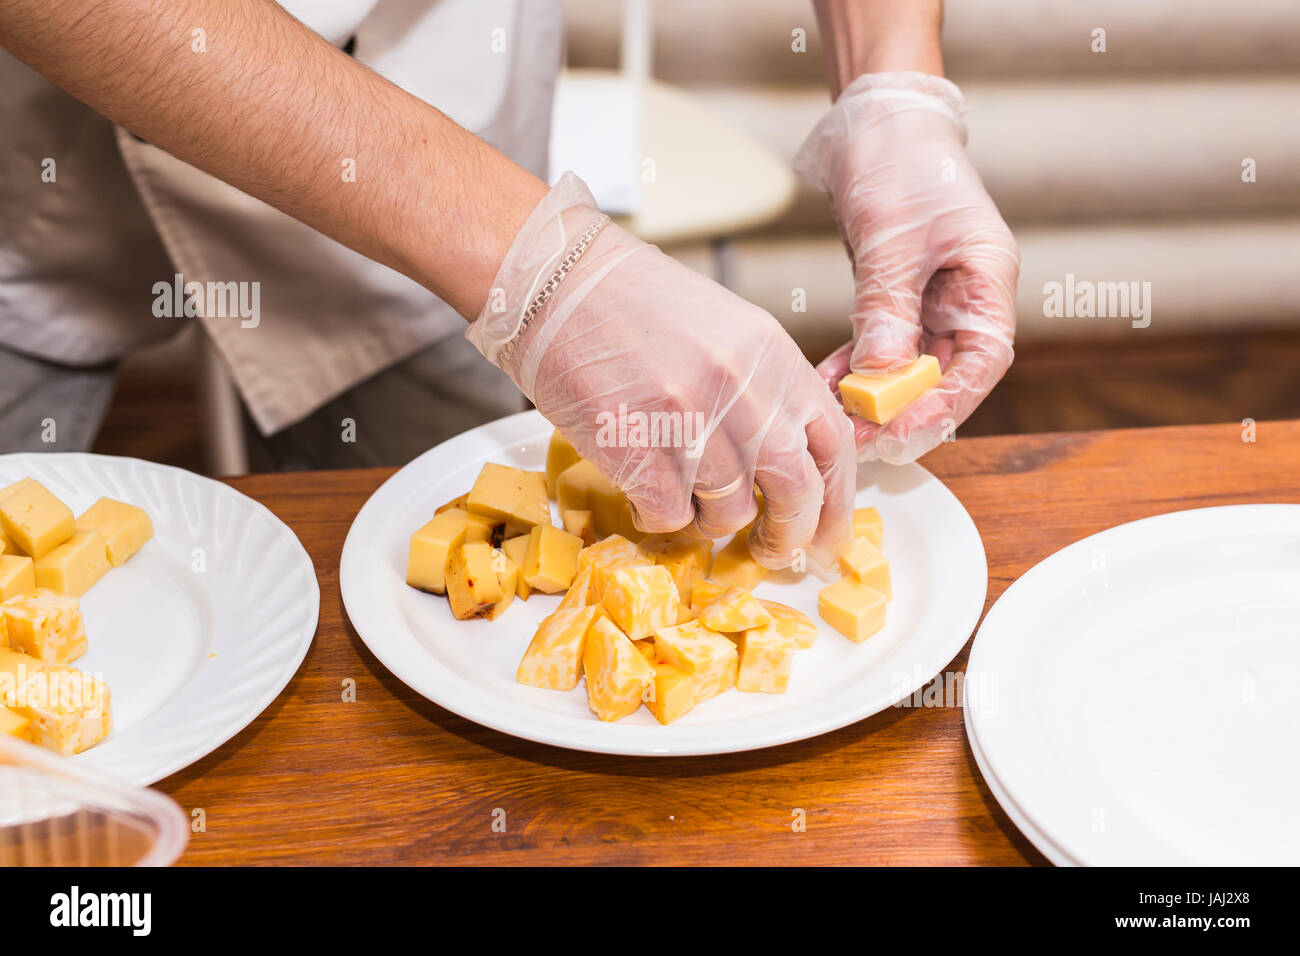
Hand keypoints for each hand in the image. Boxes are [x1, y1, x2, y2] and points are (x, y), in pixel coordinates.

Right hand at [468, 174, 854, 570]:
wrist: (556, 281)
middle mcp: (743, 389)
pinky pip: (669, 515)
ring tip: (683, 498)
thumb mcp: (726, 333)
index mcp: (773, 357)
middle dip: (787, 536)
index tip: (826, 535)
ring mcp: (690, 420)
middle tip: (770, 552)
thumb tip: (787, 462)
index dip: (836, 503)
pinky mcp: (637, 447)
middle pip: (795, 492)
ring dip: (708, 521)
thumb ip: (764, 391)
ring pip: (729, 513)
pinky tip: (643, 495)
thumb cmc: (632, 304)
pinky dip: (658, 517)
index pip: (834, 445)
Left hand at [796, 71, 1018, 463]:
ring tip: (833, 424)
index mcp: (988, 278)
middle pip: (944, 372)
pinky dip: (851, 366)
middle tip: (857, 442)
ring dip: (871, 395)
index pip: (982, 361)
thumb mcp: (893, 237)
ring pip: (907, 365)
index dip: (946, 404)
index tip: (902, 433)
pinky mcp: (895, 295)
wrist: (875, 120)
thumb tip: (882, 373)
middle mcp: (965, 295)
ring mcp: (931, 297)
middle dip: (901, 411)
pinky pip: (878, 344)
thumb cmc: (900, 162)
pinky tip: (822, 386)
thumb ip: (888, 306)